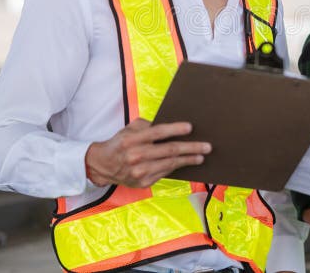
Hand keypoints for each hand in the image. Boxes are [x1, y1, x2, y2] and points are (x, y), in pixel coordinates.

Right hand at [85, 119, 210, 187]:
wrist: (103, 166)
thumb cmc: (120, 143)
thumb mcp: (129, 129)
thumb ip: (147, 126)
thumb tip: (170, 126)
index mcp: (132, 140)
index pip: (158, 133)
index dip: (175, 129)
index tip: (190, 127)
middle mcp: (136, 156)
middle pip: (169, 150)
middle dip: (190, 148)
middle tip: (206, 146)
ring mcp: (140, 172)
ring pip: (170, 164)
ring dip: (188, 160)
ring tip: (201, 156)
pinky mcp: (143, 183)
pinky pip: (164, 173)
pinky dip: (177, 168)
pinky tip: (187, 163)